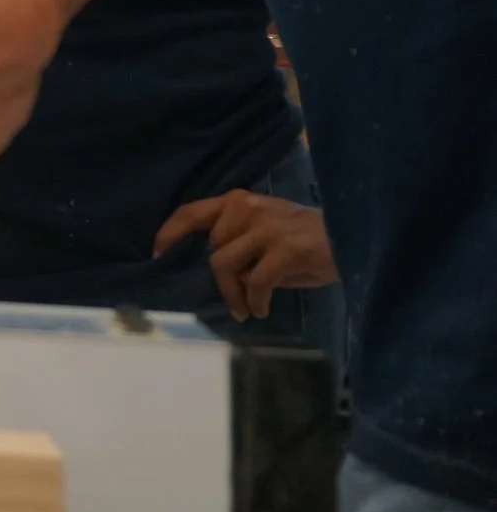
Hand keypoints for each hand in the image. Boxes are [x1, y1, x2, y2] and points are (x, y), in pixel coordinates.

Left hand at [155, 188, 337, 320]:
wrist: (354, 237)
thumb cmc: (308, 240)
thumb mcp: (265, 234)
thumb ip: (238, 243)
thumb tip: (212, 269)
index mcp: (239, 202)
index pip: (192, 212)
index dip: (169, 233)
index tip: (157, 254)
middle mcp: (247, 208)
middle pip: (211, 250)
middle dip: (221, 281)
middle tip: (236, 300)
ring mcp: (266, 227)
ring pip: (224, 265)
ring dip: (232, 295)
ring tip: (245, 309)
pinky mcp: (285, 248)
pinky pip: (255, 281)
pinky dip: (255, 301)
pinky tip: (261, 310)